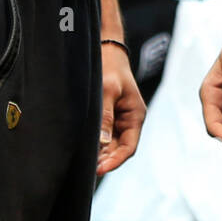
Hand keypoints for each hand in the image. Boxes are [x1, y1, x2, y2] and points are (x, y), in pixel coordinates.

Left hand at [96, 44, 145, 175]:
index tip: (101, 169)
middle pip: (120, 149)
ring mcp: (120, 120)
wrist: (107, 51)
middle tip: (89, 168)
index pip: (129, 147)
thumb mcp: (107, 90)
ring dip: (101, 154)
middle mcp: (130, 120)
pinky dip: (98, 144)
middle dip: (107, 160)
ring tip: (86, 162)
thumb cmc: (110, 68)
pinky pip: (105, 136)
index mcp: (136, 115)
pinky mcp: (110, 117)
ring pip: (112, 144)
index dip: (116, 160)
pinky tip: (86, 149)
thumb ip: (106, 116)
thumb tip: (103, 143)